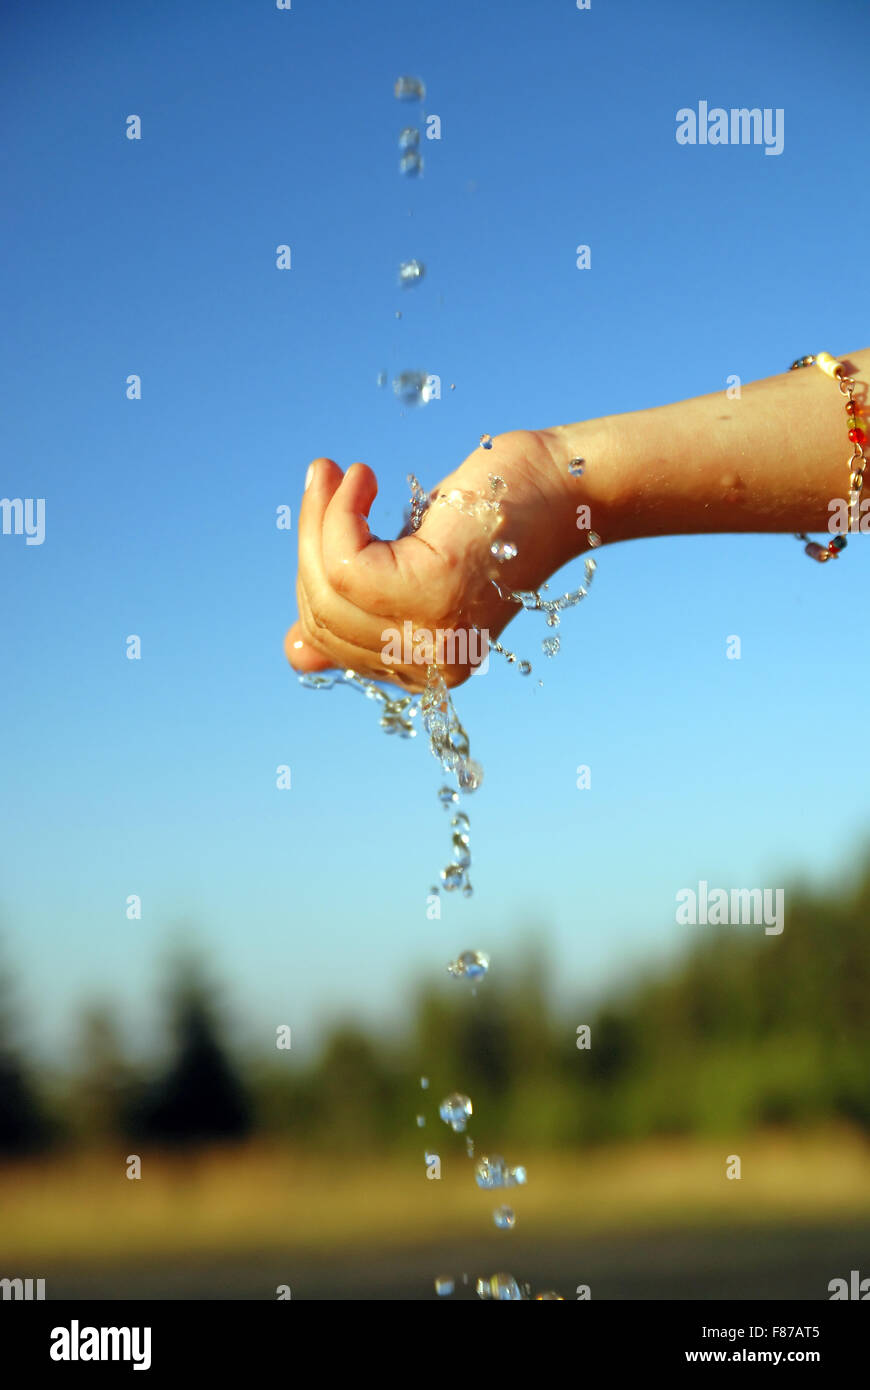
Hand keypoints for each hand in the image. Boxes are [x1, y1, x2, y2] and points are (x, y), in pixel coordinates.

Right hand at [284, 428, 576, 691]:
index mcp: (427, 667)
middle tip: (325, 478)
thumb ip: (360, 612)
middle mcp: (434, 666)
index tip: (321, 517)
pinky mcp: (436, 592)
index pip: (327, 645)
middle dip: (310, 544)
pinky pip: (348, 563)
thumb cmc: (489, 518)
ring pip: (330, 588)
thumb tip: (295, 649)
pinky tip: (361, 478)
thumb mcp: (410, 570)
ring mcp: (435, 635)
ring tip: (341, 473)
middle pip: (323, 617)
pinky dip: (340, 512)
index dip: (309, 579)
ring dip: (322, 518)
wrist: (561, 487)